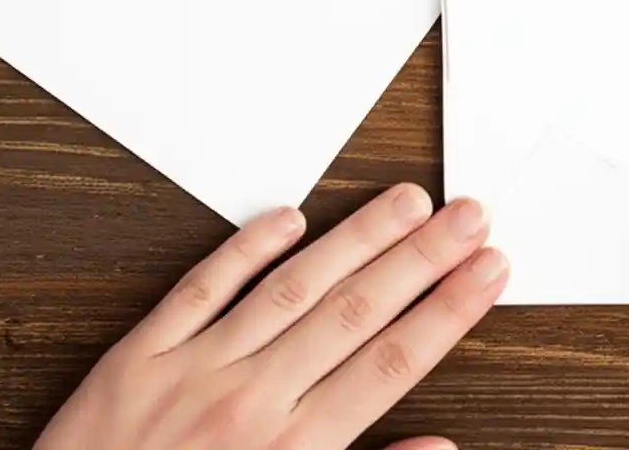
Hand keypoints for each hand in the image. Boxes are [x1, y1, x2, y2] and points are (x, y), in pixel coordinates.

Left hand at [36, 185, 505, 449]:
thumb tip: (439, 447)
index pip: (393, 364)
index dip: (449, 311)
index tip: (488, 271)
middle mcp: (253, 402)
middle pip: (357, 313)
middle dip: (423, 259)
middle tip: (468, 216)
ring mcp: (196, 370)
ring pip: (294, 287)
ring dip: (357, 239)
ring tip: (406, 203)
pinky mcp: (139, 354)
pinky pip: (200, 287)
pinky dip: (245, 248)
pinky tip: (289, 215)